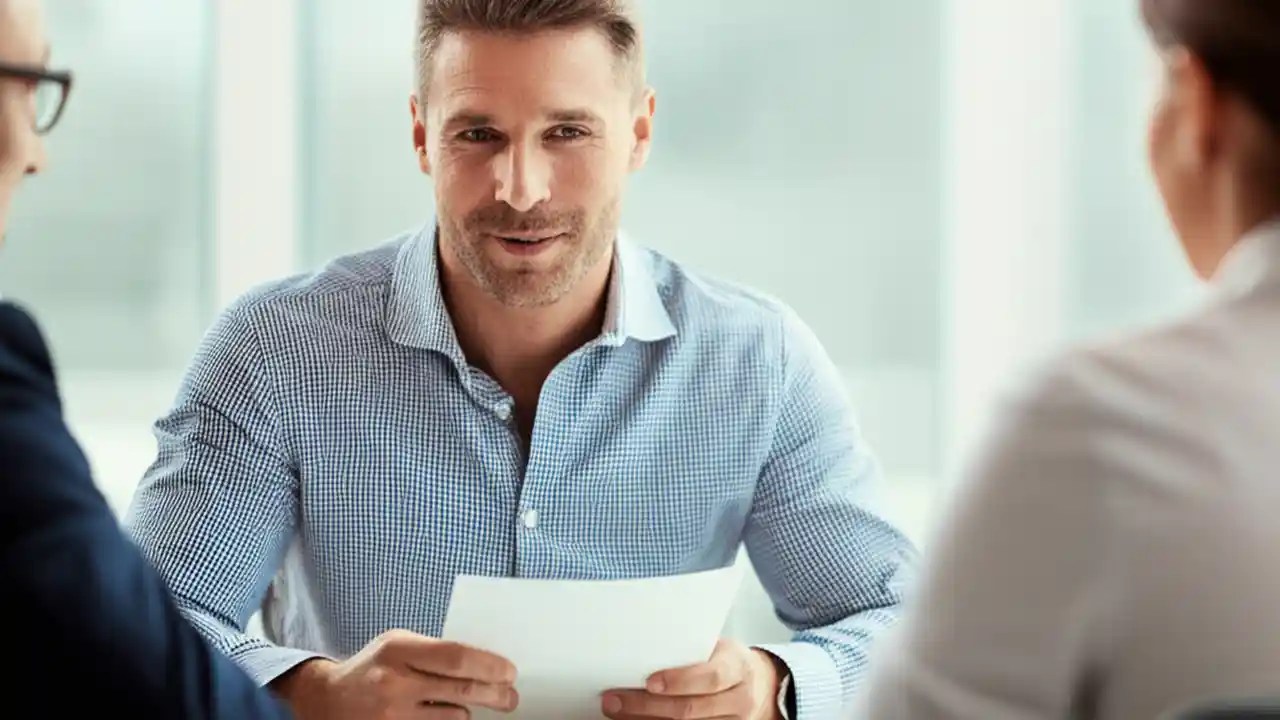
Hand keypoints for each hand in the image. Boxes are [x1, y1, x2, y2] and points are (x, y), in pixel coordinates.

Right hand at [271, 629, 518, 718]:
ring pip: (453, 717)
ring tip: (482, 704)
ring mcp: (393, 715)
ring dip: (473, 712)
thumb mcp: (398, 644)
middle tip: (511, 697)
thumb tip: (484, 662)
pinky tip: (457, 716)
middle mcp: (395, 683)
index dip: (489, 666)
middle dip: (495, 695)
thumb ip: (433, 651)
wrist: (328, 699)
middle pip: (461, 691)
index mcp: (399, 650)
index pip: (456, 658)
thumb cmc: (373, 666)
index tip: (509, 672)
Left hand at [601, 638, 782, 719]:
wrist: (759, 684)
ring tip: (616, 712)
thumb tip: (640, 647)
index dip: (680, 681)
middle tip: (614, 700)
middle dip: (647, 707)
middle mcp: (739, 699)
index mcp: (737, 668)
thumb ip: (689, 650)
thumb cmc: (726, 660)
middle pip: (690, 710)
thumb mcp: (718, 647)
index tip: (649, 682)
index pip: (710, 677)